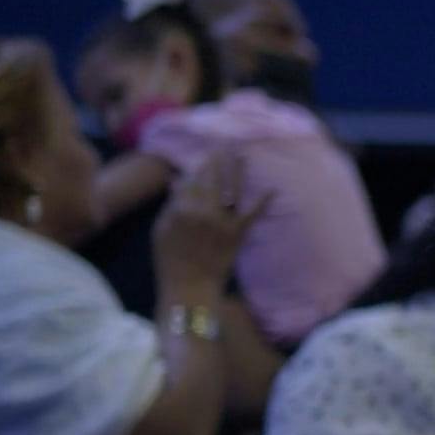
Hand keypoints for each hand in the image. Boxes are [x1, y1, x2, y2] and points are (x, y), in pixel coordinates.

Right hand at [152, 151, 261, 304]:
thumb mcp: (161, 230)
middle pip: (211, 180)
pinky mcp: (237, 234)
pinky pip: (252, 215)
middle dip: (216, 161)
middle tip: (222, 147)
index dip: (197, 169)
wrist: (189, 288)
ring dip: (238, 170)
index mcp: (182, 209)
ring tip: (242, 155)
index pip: (191, 181)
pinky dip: (263, 202)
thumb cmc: (169, 260)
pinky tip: (273, 189)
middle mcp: (204, 211)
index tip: (203, 159)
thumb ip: (170, 204)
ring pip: (231, 189)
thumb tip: (176, 180)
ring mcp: (222, 222)